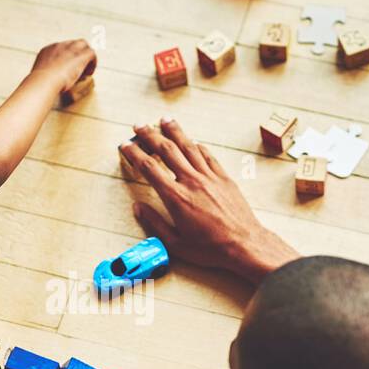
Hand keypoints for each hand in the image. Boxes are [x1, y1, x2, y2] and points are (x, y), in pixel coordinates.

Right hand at [31, 39, 96, 93]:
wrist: (44, 81)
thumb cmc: (39, 84)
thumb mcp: (36, 79)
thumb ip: (39, 78)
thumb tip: (37, 84)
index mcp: (47, 50)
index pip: (60, 48)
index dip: (66, 58)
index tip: (67, 69)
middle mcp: (59, 46)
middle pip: (72, 44)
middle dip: (77, 54)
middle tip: (79, 68)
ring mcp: (71, 49)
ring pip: (83, 46)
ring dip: (86, 57)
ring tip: (86, 70)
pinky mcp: (81, 56)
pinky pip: (91, 54)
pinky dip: (92, 63)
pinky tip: (89, 73)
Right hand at [119, 118, 298, 285]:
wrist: (243, 244)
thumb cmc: (210, 248)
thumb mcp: (175, 243)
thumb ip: (154, 223)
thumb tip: (138, 207)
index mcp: (175, 197)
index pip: (149, 167)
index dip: (134, 154)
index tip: (125, 146)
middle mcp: (191, 181)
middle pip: (166, 149)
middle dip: (149, 135)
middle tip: (138, 126)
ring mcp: (209, 177)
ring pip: (188, 146)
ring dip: (174, 131)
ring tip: (164, 120)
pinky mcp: (223, 178)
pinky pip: (208, 155)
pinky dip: (196, 146)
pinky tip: (192, 141)